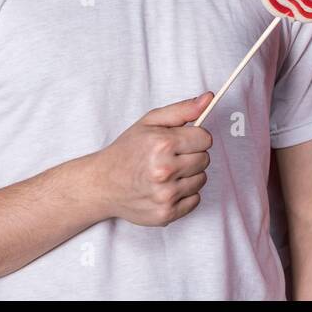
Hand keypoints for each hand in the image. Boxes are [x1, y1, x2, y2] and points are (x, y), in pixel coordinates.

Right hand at [91, 93, 213, 226]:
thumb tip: (208, 98)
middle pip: (205, 159)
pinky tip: (166, 188)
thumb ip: (182, 110)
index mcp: (162, 144)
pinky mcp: (167, 214)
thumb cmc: (127, 151)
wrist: (102, 184)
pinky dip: (184, 194)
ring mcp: (166, 195)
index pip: (205, 139)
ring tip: (166, 173)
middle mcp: (165, 171)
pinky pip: (195, 200)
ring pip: (201, 180)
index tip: (181, 141)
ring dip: (188, 176)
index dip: (194, 138)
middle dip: (191, 156)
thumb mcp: (150, 122)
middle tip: (170, 157)